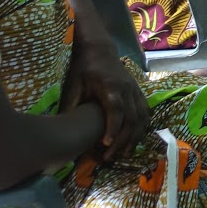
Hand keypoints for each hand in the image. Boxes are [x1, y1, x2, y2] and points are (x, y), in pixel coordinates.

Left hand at [63, 37, 148, 160]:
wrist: (100, 50)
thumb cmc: (84, 69)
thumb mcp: (73, 86)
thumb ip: (71, 107)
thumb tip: (61, 132)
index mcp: (110, 86)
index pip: (115, 109)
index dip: (112, 127)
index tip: (105, 144)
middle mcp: (126, 88)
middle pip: (131, 117)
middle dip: (122, 140)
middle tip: (109, 157)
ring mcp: (135, 90)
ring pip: (141, 117)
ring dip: (134, 137)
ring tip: (123, 153)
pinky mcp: (138, 92)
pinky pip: (145, 112)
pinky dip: (142, 128)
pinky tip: (134, 139)